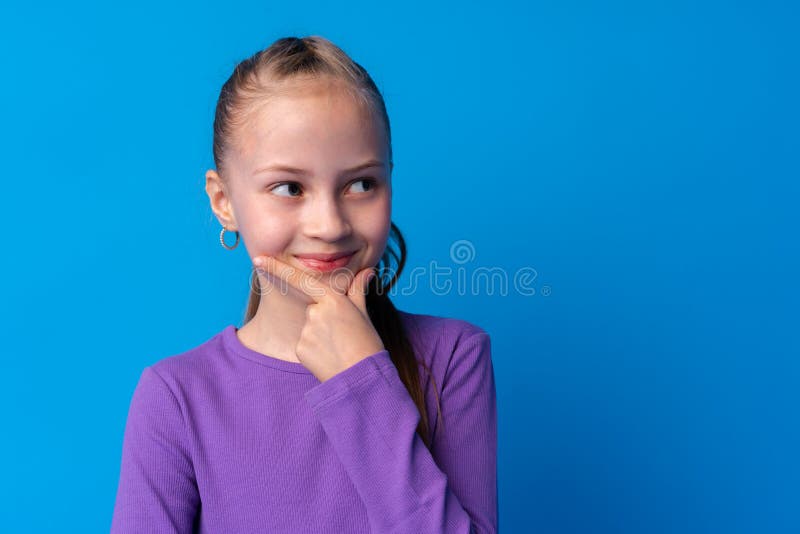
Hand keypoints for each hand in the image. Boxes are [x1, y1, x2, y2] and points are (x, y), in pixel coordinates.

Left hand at [252, 255, 384, 381]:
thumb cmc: (367, 343)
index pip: (301, 279)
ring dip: (319, 336)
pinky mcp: (300, 348)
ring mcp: (306, 331)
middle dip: (323, 320)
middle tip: (342, 336)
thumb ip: (358, 290)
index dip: (277, 268)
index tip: (258, 259)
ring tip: (337, 348)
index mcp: (333, 300)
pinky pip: (303, 344)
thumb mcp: (363, 313)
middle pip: (312, 310)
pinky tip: (328, 357)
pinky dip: (314, 350)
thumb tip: (367, 270)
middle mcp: (316, 312)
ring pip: (307, 327)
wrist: (361, 377)